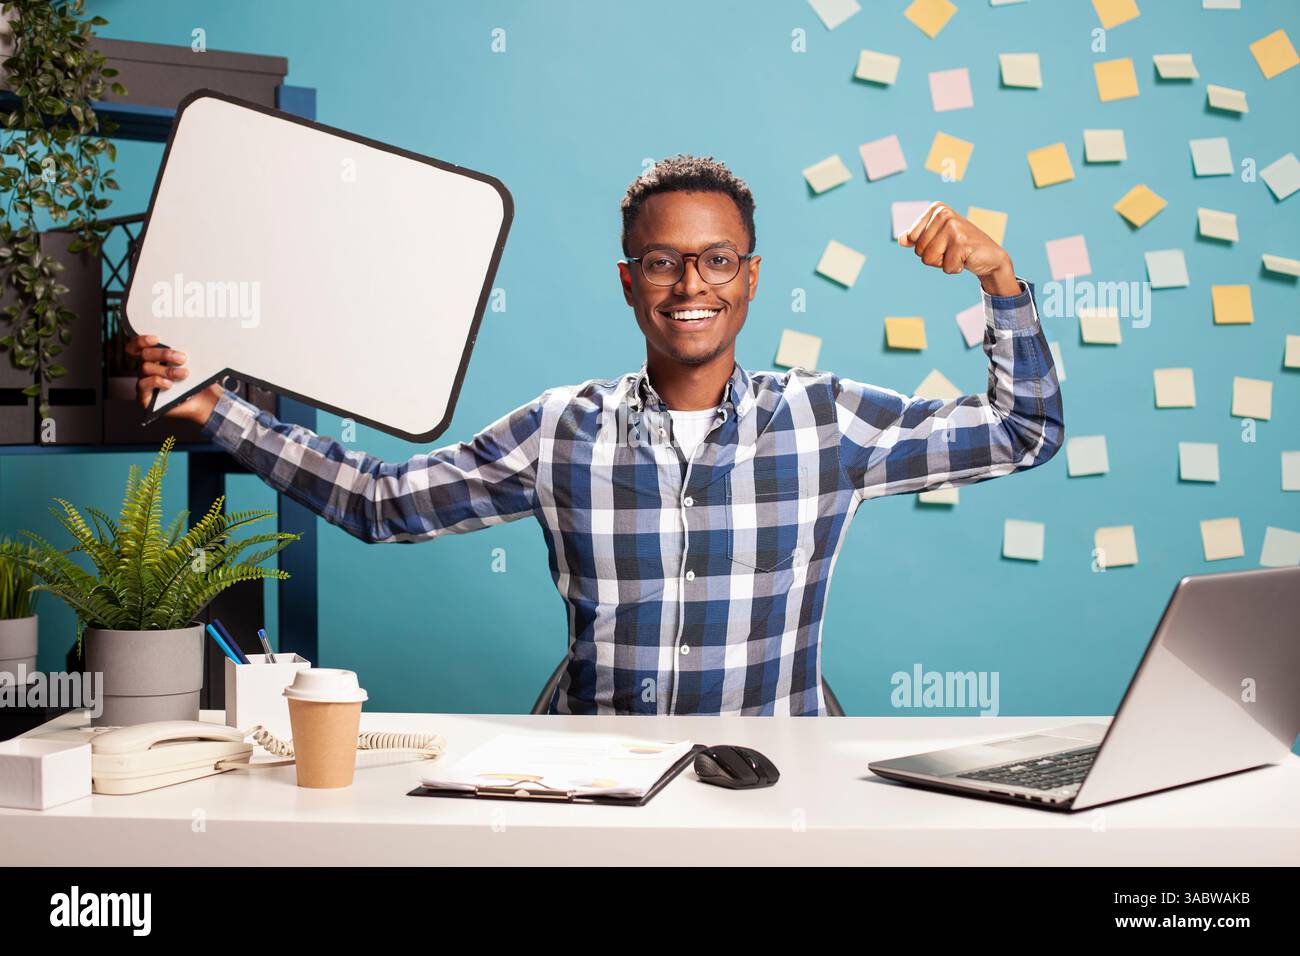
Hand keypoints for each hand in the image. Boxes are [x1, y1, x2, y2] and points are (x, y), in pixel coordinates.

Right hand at [124, 334, 222, 425]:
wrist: (203, 402)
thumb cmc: (197, 383)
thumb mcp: (192, 364)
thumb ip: (183, 353)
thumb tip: (185, 341)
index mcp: (154, 359)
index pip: (138, 346)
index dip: (142, 340)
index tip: (156, 339)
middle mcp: (147, 370)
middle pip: (144, 354)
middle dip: (163, 353)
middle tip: (182, 358)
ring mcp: (145, 383)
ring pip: (146, 368)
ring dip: (167, 369)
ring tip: (183, 374)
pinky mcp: (145, 397)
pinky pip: (144, 384)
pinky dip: (158, 381)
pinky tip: (170, 384)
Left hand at [899, 201, 1019, 296]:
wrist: (989, 256)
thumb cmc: (959, 247)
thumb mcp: (935, 239)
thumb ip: (916, 238)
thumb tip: (900, 239)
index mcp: (936, 209)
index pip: (911, 237)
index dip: (924, 247)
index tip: (942, 242)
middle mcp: (944, 214)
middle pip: (919, 250)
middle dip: (933, 257)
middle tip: (951, 250)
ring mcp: (953, 227)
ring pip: (928, 259)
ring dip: (943, 263)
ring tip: (957, 254)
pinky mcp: (961, 242)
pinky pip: (945, 267)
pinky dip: (954, 268)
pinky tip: (965, 258)